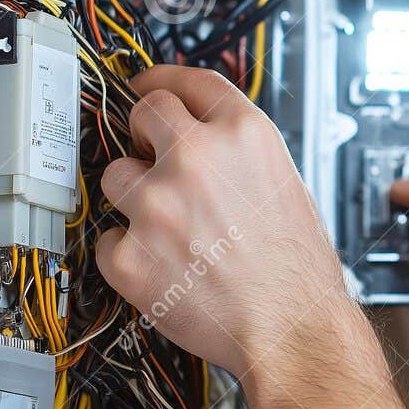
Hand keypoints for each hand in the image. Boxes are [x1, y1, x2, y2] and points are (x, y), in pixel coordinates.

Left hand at [95, 65, 357, 378]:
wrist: (293, 328)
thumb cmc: (298, 269)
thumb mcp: (287, 182)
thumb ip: (240, 150)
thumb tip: (201, 136)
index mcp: (244, 134)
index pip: (189, 81)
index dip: (163, 80)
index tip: (148, 86)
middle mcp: (197, 157)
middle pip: (143, 113)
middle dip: (143, 131)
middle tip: (151, 155)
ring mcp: (157, 204)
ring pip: (116, 176)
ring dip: (134, 197)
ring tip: (172, 230)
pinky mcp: (131, 253)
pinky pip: (109, 240)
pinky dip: (129, 254)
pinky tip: (165, 267)